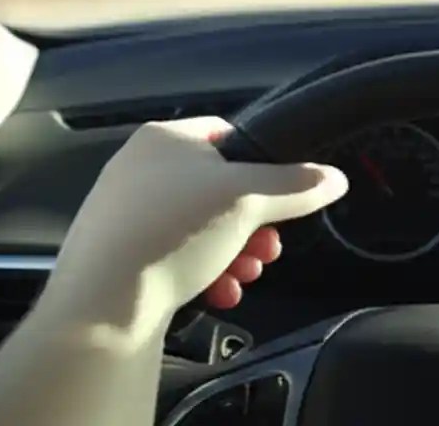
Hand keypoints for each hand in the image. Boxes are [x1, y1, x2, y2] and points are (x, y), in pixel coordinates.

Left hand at [40, 117, 347, 334]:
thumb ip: (296, 186)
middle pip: (218, 189)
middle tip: (269, 248)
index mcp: (163, 138)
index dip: (261, 163)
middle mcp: (138, 169)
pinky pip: (175, 257)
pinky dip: (203, 273)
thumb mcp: (248, 200)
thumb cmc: (172, 231)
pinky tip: (219, 293)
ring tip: (247, 274)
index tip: (281, 196)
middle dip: (253, 223)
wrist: (103, 303)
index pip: (226, 135)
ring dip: (234, 252)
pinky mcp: (119, 256)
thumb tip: (334, 178)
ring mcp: (125, 214)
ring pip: (200, 228)